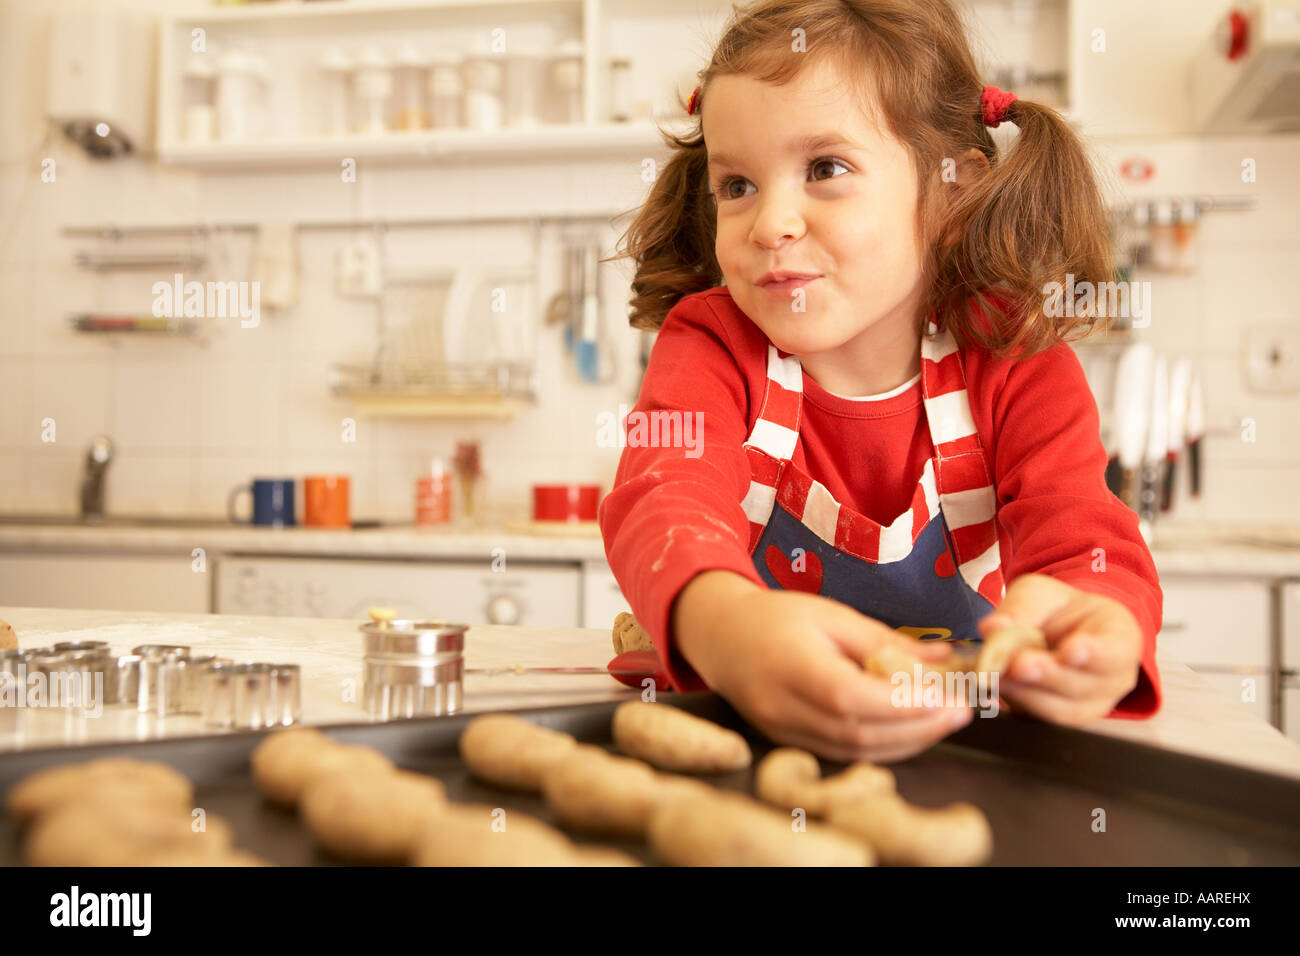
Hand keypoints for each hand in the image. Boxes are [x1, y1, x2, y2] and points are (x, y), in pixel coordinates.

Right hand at [673, 572, 973, 762]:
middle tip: (960, 711)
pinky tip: (908, 730)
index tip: (946, 696)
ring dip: (906, 742)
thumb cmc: (776, 617)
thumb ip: (885, 640)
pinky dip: (881, 746)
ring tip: (943, 721)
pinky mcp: (788, 744)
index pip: (851, 697)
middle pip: (857, 734)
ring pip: (853, 752)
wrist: (719, 635)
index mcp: (792, 665)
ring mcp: (782, 731)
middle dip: (917, 728)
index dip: (902, 704)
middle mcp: (783, 706)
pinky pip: (842, 753)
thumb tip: (943, 658)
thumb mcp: (831, 614)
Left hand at [977, 573, 1142, 725]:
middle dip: (1048, 675)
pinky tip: (997, 687)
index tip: (1070, 650)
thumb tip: (993, 628)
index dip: (1095, 653)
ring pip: (1061, 709)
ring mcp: (1090, 705)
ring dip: (1026, 693)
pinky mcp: (1059, 719)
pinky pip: (1039, 719)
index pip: (1116, 651)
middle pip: (1084, 685)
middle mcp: (1113, 678)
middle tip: (1019, 663)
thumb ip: (1021, 608)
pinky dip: (1016, 703)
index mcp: (1120, 638)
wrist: (1058, 631)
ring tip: (998, 674)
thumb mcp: (1040, 594)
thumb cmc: (1058, 610)